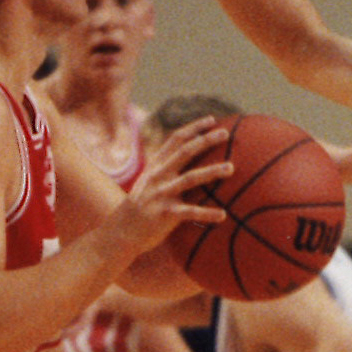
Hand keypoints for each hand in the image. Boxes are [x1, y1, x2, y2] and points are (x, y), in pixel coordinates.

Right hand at [112, 118, 230, 252]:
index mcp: (156, 165)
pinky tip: (223, 215)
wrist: (121, 232)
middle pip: (184, 152)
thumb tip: (191, 155)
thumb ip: (166, 167)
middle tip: (226, 134)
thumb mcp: (149, 181)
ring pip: (190, 178)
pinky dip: (207, 214)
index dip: (194, 128)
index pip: (175, 140)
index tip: (212, 120)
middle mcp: (158, 176)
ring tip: (231, 168)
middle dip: (205, 141)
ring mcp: (161, 194)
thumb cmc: (142, 205)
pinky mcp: (165, 214)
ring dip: (211, 171)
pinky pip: (190, 212)